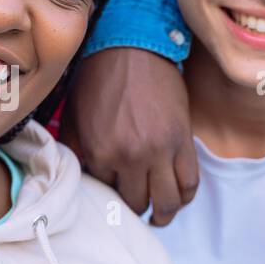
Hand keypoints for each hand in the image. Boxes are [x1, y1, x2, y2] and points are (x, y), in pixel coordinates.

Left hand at [62, 47, 197, 225]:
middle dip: (133, 209)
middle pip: (135, 204)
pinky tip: (177, 198)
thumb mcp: (73, 117)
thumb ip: (75, 151)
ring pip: (166, 202)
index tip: (111, 195)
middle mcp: (129, 157)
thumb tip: (81, 180)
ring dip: (163, 214)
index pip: (104, 194)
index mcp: (98, 152)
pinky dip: (185, 196)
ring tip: (158, 216)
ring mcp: (159, 151)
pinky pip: (190, 183)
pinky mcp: (182, 141)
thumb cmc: (98, 79)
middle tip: (134, 206)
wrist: (131, 47)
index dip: (108, 196)